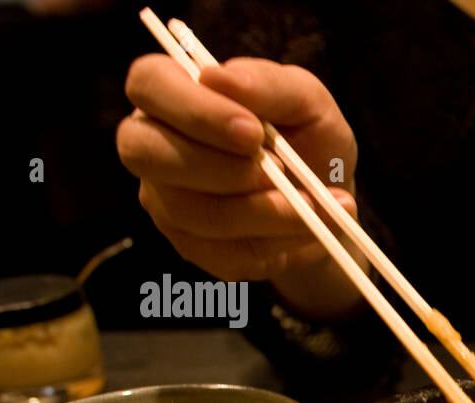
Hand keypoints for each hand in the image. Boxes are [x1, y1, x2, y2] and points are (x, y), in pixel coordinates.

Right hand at [117, 55, 362, 315]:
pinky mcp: (191, 246)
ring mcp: (165, 200)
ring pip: (194, 213)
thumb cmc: (309, 138)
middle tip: (280, 171)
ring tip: (315, 203)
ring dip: (263, 211)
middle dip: (220, 168)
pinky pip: (225, 252)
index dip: (195, 110)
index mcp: (174, 92)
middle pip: (146, 152)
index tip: (253, 132)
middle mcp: (154, 145)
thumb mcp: (307, 102)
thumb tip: (217, 78)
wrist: (328, 203)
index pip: (149, 85)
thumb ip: (269, 85)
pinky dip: (278, 241)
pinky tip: (310, 228)